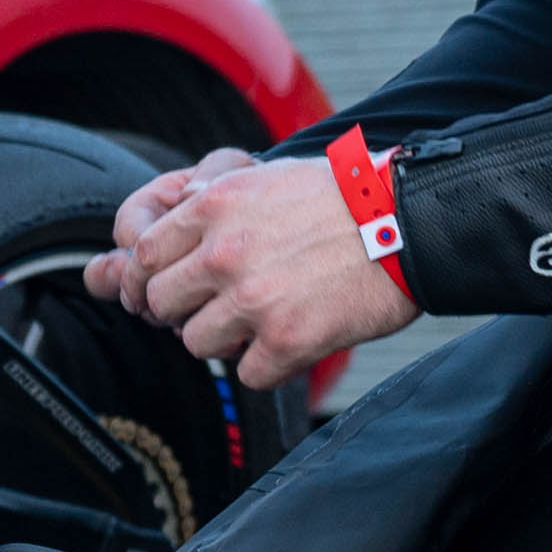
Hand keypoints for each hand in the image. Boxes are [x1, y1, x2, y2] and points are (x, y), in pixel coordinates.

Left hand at [94, 149, 417, 390]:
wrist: (410, 221)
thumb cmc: (346, 196)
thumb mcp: (267, 177)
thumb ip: (212, 198)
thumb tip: (171, 213)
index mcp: (214, 206)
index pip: (142, 254)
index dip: (143, 278)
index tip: (156, 291)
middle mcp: (224, 253)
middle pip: (159, 302)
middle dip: (180, 311)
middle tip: (210, 310)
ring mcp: (254, 299)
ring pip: (195, 343)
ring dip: (223, 340)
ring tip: (257, 324)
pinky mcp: (288, 339)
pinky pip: (247, 374)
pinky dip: (266, 366)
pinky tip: (289, 343)